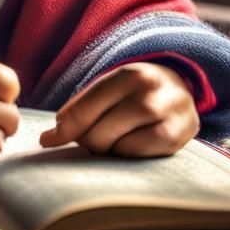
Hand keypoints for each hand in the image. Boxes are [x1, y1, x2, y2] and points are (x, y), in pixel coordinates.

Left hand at [38, 62, 198, 157]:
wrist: (182, 90)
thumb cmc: (136, 91)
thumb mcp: (110, 87)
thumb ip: (80, 108)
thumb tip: (49, 139)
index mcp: (128, 74)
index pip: (85, 108)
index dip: (63, 129)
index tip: (47, 140)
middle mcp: (149, 90)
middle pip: (98, 132)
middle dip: (86, 140)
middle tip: (89, 138)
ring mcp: (167, 114)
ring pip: (118, 146)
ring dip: (107, 149)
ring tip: (111, 139)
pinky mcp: (178, 137)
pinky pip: (138, 155)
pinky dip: (126, 155)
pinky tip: (128, 145)